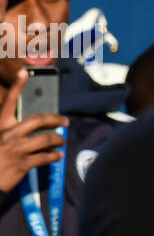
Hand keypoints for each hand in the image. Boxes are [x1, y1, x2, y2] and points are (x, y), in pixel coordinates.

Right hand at [0, 70, 68, 193]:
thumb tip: (34, 127)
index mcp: (0, 127)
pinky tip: (58, 155)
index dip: (17, 86)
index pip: (8, 102)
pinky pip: (45, 156)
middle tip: (65, 121)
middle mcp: (7, 135)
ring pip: (46, 139)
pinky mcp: (22, 164)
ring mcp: (15, 150)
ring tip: (61, 142)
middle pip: (39, 119)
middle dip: (56, 119)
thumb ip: (12, 131)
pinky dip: (54, 156)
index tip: (25, 71)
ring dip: (58, 140)